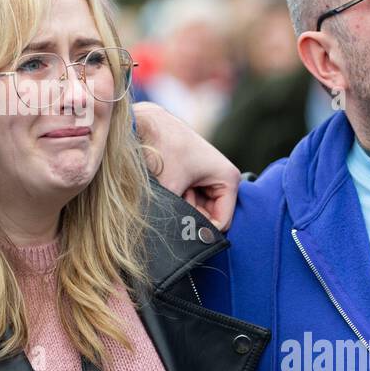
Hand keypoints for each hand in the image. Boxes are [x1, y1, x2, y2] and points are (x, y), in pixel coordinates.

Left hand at [132, 101, 239, 228]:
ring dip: (179, 207)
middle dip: (187, 217)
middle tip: (169, 205)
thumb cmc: (159, 150)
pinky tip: (163, 186)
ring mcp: (208, 175)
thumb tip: (173, 247)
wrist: (141, 123)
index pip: (221, 223)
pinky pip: (187, 197)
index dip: (200, 230)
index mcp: (228, 178)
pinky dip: (174, 198)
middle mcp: (222, 176)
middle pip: (208, 215)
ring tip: (166, 190)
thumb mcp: (169, 188)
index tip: (179, 227)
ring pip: (195, 207)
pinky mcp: (193, 173)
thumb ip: (177, 218)